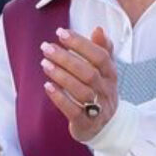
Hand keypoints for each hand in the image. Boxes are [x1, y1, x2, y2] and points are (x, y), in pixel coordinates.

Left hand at [39, 25, 117, 141]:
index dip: (81, 44)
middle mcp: (106, 91)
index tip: (61, 33)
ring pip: (81, 91)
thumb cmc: (100, 92)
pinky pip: (74, 111)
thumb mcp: (105, 71)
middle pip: (89, 73)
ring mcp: (98, 108)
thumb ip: (102, 50)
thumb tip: (99, 29)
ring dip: (61, 76)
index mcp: (111, 75)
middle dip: (66, 58)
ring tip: (44, 63)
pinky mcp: (86, 123)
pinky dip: (60, 98)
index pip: (100, 56)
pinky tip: (47, 86)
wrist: (107, 126)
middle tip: (47, 47)